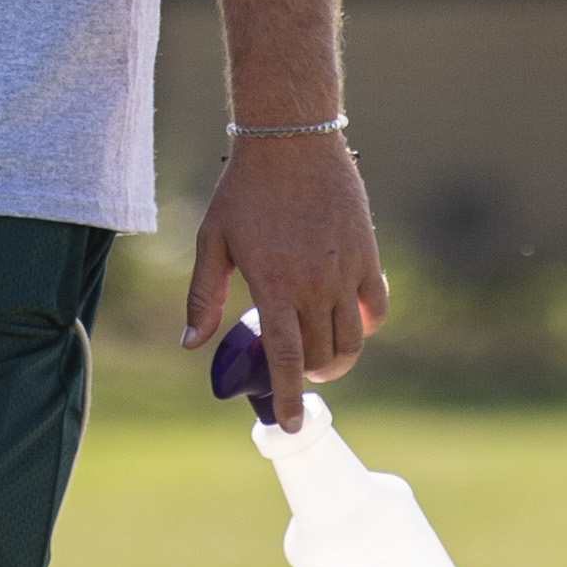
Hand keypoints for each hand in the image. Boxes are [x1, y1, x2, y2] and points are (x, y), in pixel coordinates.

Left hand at [182, 135, 384, 429]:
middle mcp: (314, 285)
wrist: (292, 139)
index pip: (287, 360)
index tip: (291, 427)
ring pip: (353, 339)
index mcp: (274, 287)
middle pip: (323, 356)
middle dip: (312, 377)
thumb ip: (203, 296)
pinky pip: (375, 305)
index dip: (290, 399)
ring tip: (323, 358)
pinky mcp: (366, 253)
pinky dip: (365, 323)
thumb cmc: (244, 188)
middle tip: (297, 373)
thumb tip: (191, 343)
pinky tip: (350, 322)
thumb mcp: (212, 240)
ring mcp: (345, 270)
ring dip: (340, 359)